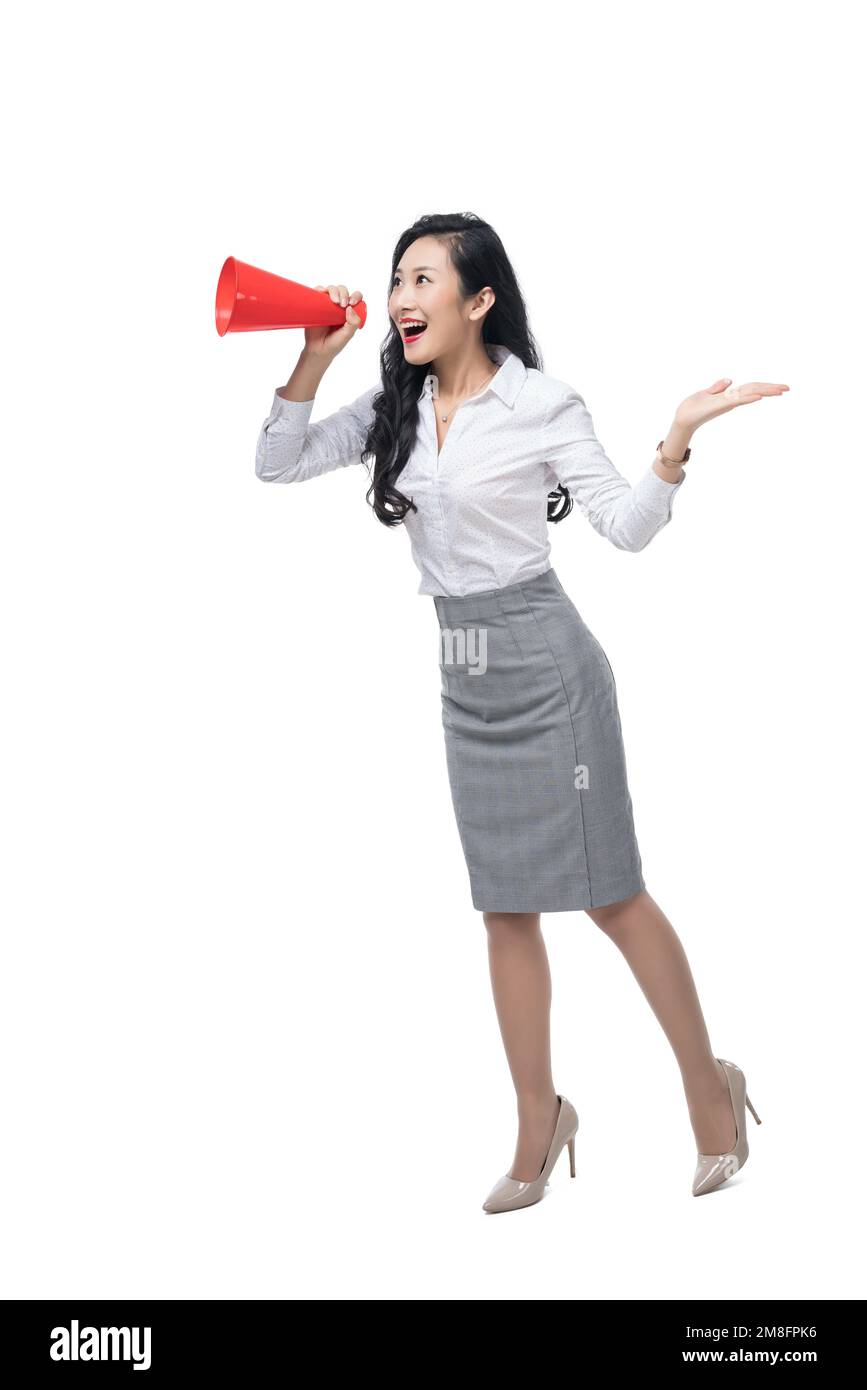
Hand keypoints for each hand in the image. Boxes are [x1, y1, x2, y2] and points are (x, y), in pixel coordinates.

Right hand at [303, 283, 363, 362]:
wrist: (317, 350)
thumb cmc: (334, 344)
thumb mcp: (347, 335)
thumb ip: (353, 323)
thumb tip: (350, 307)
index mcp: (349, 312)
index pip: (355, 298)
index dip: (356, 296)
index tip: (352, 303)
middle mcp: (338, 306)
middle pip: (343, 291)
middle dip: (344, 293)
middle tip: (342, 304)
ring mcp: (326, 305)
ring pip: (331, 289)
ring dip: (334, 290)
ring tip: (334, 301)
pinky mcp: (315, 305)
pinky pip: (317, 292)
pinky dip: (319, 289)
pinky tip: (322, 292)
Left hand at [674, 378, 788, 431]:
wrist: (682, 418)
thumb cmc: (692, 407)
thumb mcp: (706, 394)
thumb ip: (717, 388)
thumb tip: (730, 380)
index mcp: (730, 396)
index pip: (751, 388)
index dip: (766, 386)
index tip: (780, 387)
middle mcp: (731, 399)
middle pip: (755, 390)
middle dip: (771, 389)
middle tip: (788, 388)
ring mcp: (727, 403)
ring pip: (749, 394)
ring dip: (765, 391)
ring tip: (780, 390)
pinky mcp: (719, 406)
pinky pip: (736, 400)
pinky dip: (748, 398)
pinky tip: (759, 396)